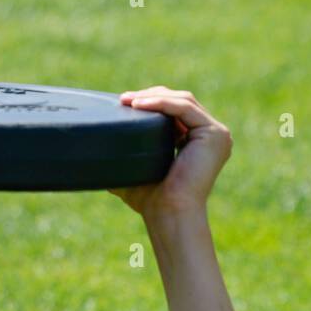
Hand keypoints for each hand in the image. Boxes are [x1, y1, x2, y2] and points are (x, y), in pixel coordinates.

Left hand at [109, 87, 231, 220]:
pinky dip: (161, 103)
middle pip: (180, 100)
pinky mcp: (215, 134)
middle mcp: (211, 136)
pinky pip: (184, 108)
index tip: (124, 102)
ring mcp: (217, 134)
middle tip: (123, 99)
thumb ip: (124, 158)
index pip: (176, 110)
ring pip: (183, 100)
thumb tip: (93, 152)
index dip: (151, 101)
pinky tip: (139, 105)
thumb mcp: (135, 170)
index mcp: (198, 142)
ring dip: (153, 96)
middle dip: (150, 95)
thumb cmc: (152, 201)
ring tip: (128, 101)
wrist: (168, 214)